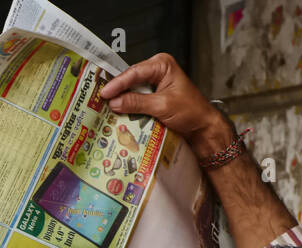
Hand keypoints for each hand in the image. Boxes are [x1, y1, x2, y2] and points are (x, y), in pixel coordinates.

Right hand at [101, 53, 220, 143]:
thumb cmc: (191, 112)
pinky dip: (128, 107)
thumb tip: (115, 102)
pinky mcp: (152, 98)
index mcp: (162, 65)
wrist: (203, 128)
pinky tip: (117, 112)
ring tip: (104, 106)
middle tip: (99, 99)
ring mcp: (154, 85)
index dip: (118, 83)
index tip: (104, 93)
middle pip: (131, 79)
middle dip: (117, 90)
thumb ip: (138, 103)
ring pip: (132, 90)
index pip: (135, 72)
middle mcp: (157, 71)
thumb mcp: (162, 106)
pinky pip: (136, 100)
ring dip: (121, 99)